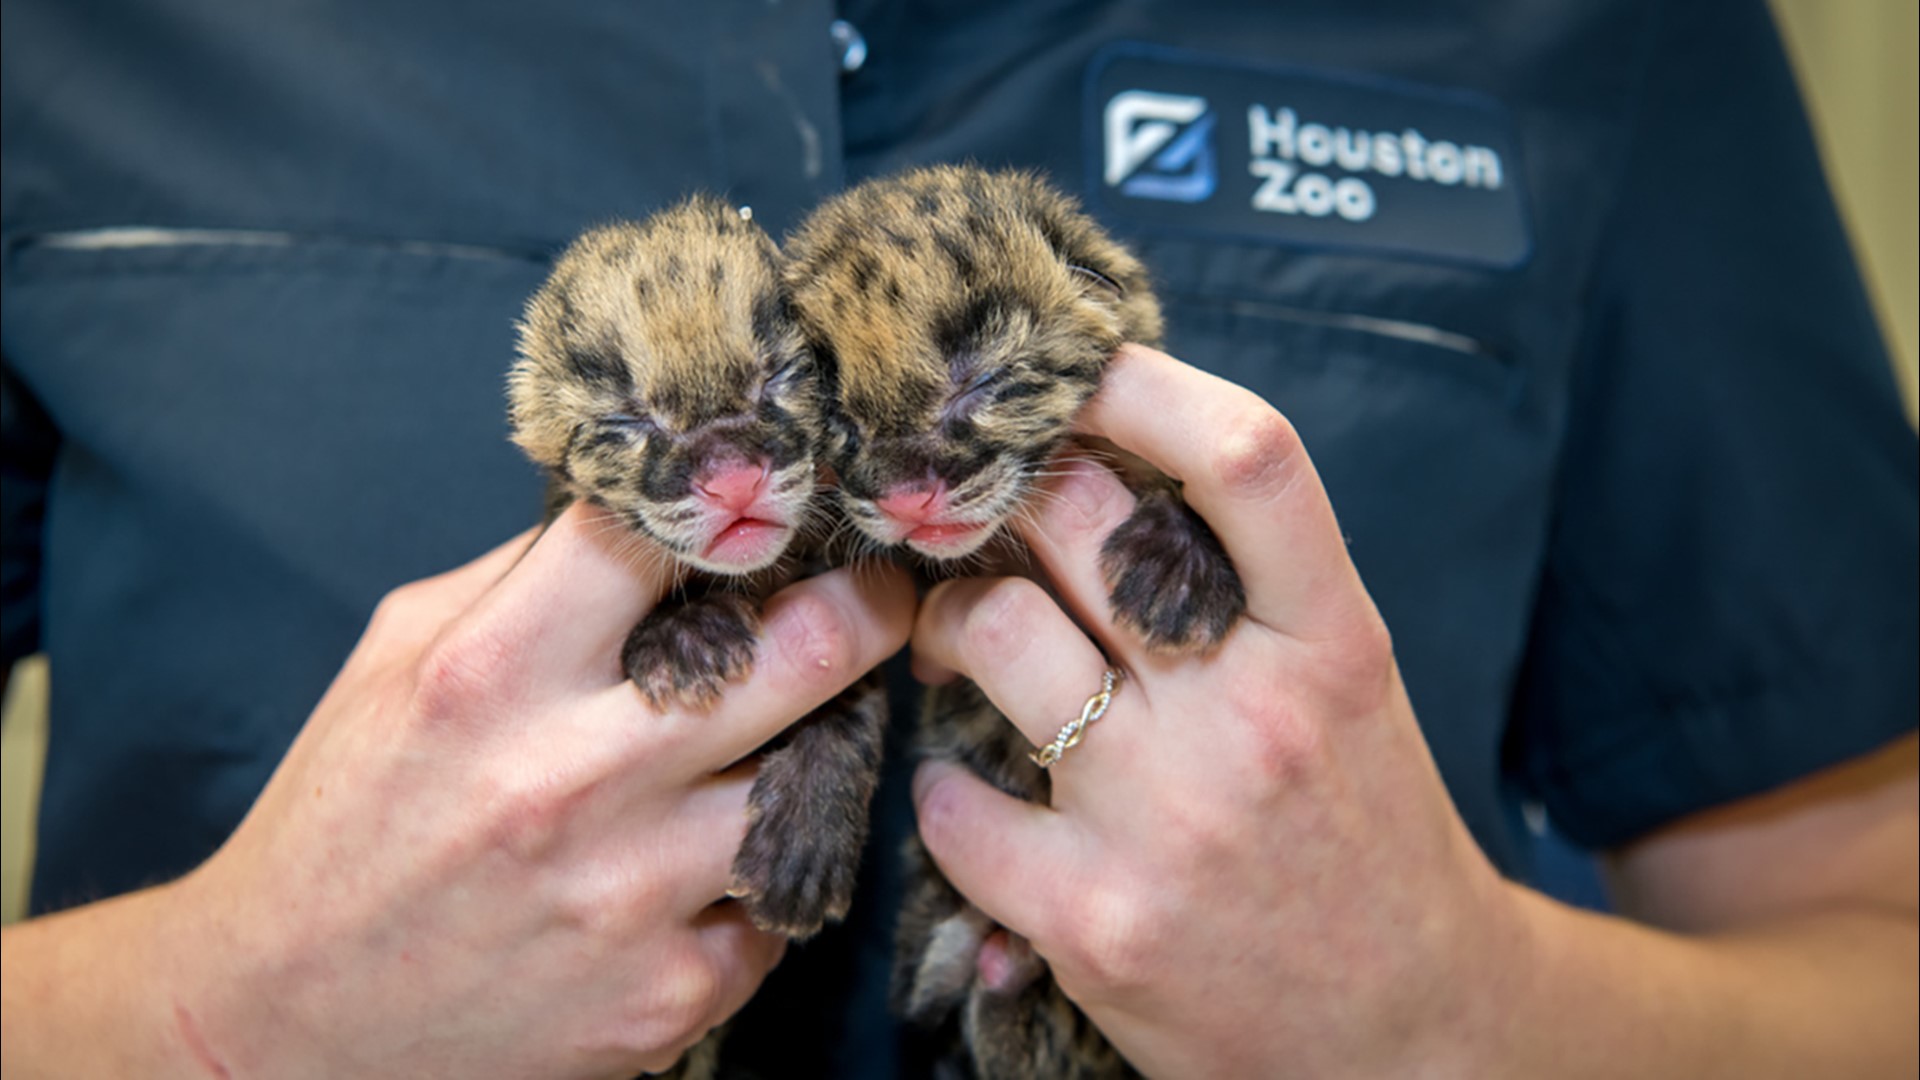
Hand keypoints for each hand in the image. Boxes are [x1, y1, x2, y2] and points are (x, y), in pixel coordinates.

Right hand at [4, 503, 912, 1078]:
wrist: (289, 1020)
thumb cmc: (348, 816)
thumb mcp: (397, 659)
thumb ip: (525, 583)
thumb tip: (656, 521)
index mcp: (494, 673)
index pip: (662, 536)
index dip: (732, 503)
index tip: (778, 501)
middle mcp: (574, 778)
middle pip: (806, 650)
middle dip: (865, 606)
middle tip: (879, 596)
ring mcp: (634, 896)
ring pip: (820, 781)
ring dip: (822, 752)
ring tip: (787, 739)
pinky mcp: (670, 997)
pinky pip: (782, 904)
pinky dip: (760, 877)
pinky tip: (709, 865)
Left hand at [908, 345, 1525, 1077]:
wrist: (1413, 1036)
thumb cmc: (1360, 841)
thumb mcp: (1340, 688)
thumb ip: (1243, 585)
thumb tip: (1101, 466)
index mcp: (1331, 641)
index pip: (1247, 455)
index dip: (1141, 381)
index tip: (1071, 366)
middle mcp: (1252, 714)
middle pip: (1081, 519)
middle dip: (999, 495)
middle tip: (967, 513)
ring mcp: (1169, 818)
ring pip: (992, 634)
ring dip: (944, 623)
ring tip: (956, 644)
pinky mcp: (1094, 919)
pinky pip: (950, 803)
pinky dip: (939, 788)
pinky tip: (970, 794)